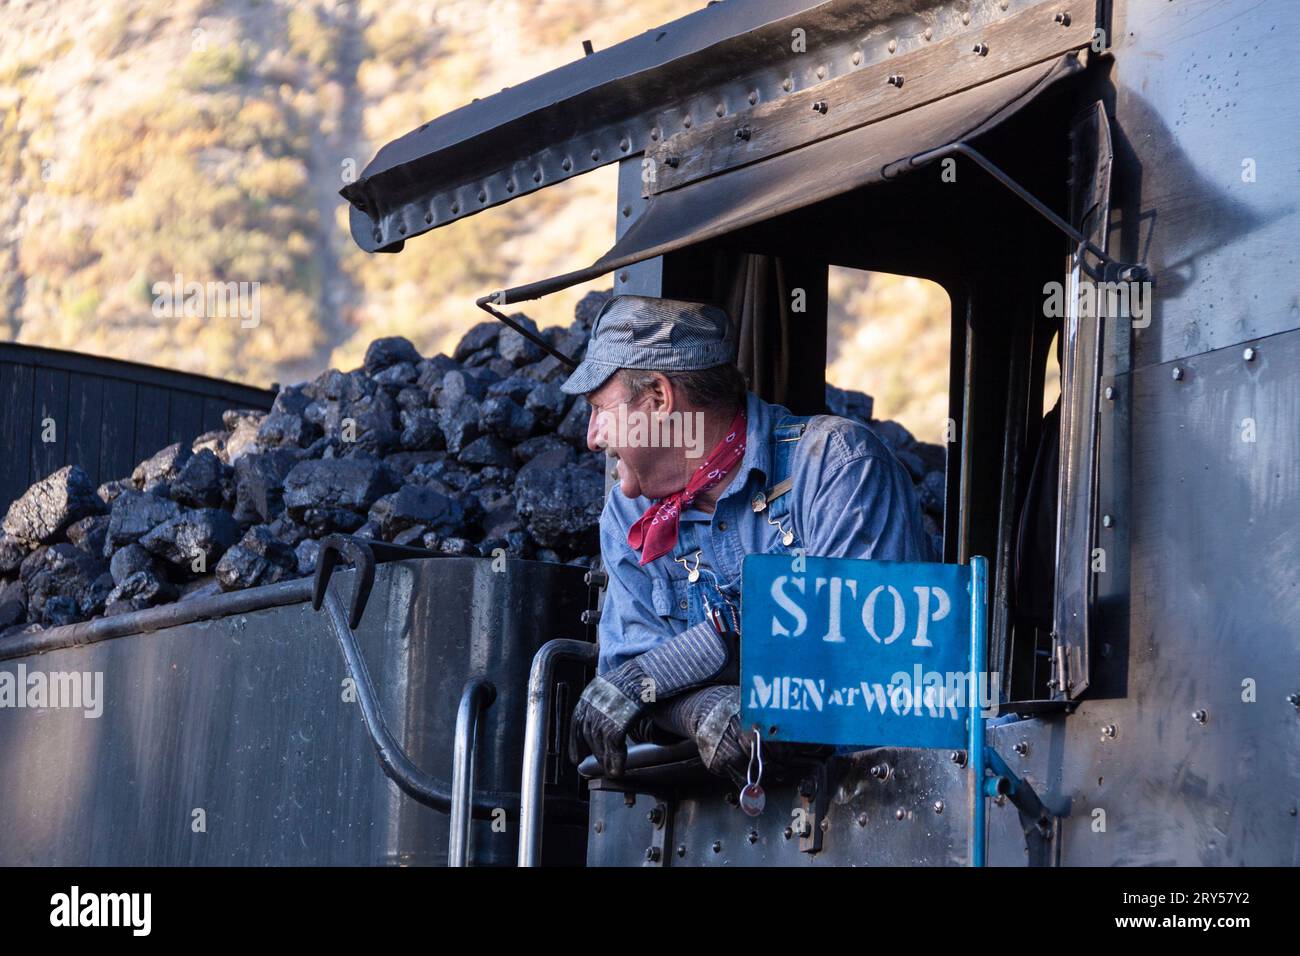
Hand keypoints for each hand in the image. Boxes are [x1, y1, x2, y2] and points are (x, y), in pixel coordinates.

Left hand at [568, 659, 650, 776]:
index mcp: (588, 695)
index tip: (575, 758)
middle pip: (589, 735)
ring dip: (606, 760)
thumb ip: (602, 700)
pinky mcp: (617, 721)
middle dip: (595, 753)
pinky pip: (614, 745)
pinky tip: (619, 769)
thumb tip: (601, 717)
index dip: (575, 743)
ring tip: (611, 770)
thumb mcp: (609, 685)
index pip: (576, 724)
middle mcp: (592, 705)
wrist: (643, 674)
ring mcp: (604, 714)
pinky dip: (616, 760)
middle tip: (601, 765)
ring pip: (600, 742)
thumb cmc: (631, 679)